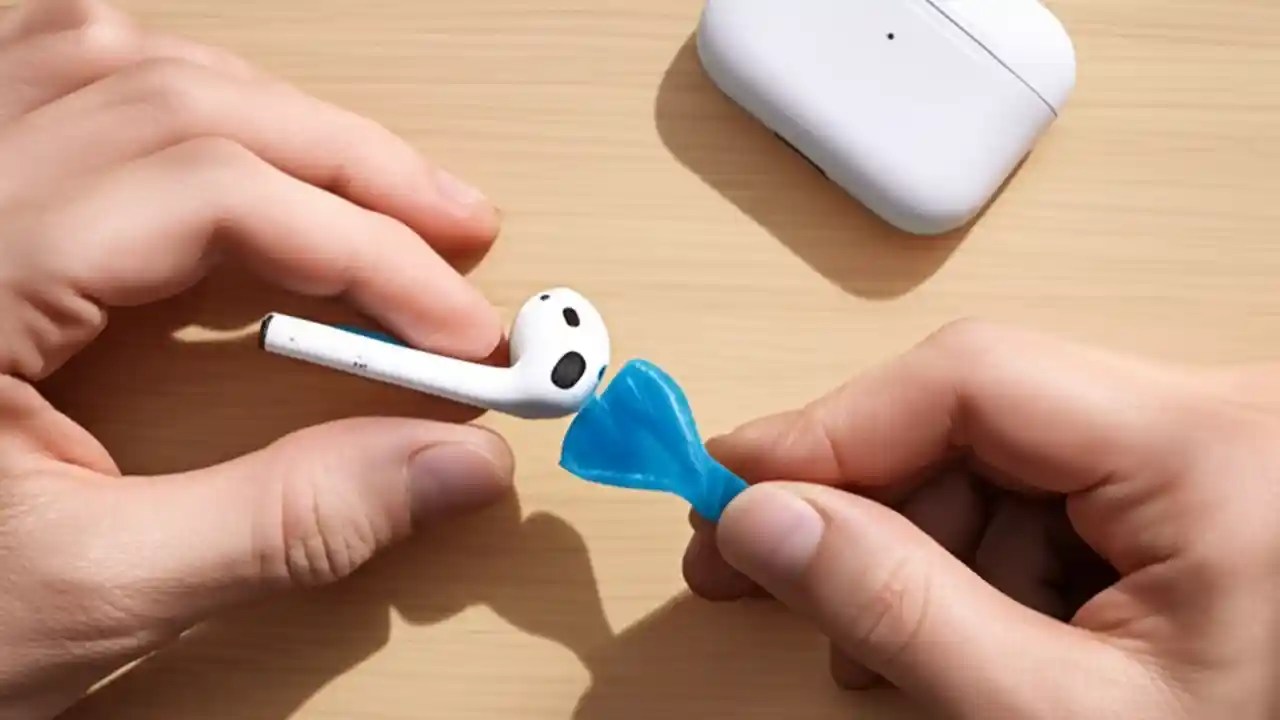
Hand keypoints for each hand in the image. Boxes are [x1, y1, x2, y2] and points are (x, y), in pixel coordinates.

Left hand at [0, 2, 514, 716]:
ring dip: (268, 110)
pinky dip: (156, 81)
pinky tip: (214, 123)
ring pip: (121, 59)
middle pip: (185, 102)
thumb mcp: (91, 593)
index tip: (459, 331)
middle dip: (352, 165)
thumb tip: (454, 463)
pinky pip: (44, 63)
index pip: (213, 196)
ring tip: (368, 181)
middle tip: (460, 230)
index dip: (366, 253)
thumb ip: (285, 525)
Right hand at [685, 320, 1279, 718]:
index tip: (728, 481)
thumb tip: (759, 519)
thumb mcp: (1057, 717)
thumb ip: (901, 611)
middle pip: (971, 416)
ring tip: (869, 649)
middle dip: (859, 506)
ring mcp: (1197, 453)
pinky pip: (1036, 500)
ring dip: (913, 554)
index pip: (970, 378)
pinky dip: (973, 569)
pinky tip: (949, 638)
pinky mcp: (1181, 493)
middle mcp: (1211, 420)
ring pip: (990, 463)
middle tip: (750, 563)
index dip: (828, 427)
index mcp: (1209, 449)